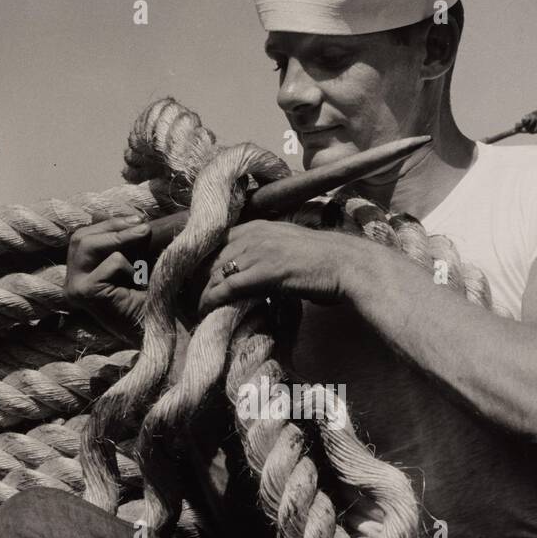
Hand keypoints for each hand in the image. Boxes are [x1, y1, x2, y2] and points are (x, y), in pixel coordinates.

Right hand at [64, 213, 151, 335]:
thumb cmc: (150, 301)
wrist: (158, 333)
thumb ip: (122, 242)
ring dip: (123, 242)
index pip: (83, 237)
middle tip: (144, 226)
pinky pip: (112, 263)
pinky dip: (132, 269)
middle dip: (114, 227)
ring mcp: (74, 289)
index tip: (137, 218)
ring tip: (145, 248)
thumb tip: (115, 213)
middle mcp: (71, 283)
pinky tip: (139, 286)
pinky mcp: (85, 293)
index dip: (108, 223)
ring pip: (91, 245)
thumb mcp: (134, 263)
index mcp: (79, 275)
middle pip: (81, 237)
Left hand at [198, 220, 356, 314]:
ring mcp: (258, 251)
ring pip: (215, 272)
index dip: (202, 263)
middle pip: (211, 257)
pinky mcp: (264, 271)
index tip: (194, 280)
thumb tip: (248, 273)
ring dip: (202, 293)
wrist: (347, 265)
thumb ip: (264, 253)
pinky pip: (227, 287)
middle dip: (197, 280)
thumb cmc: (323, 262)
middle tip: (190, 299)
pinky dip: (212, 300)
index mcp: (258, 226)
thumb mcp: (286, 248)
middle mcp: (253, 234)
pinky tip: (205, 312)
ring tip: (197, 310)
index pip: (216, 241)